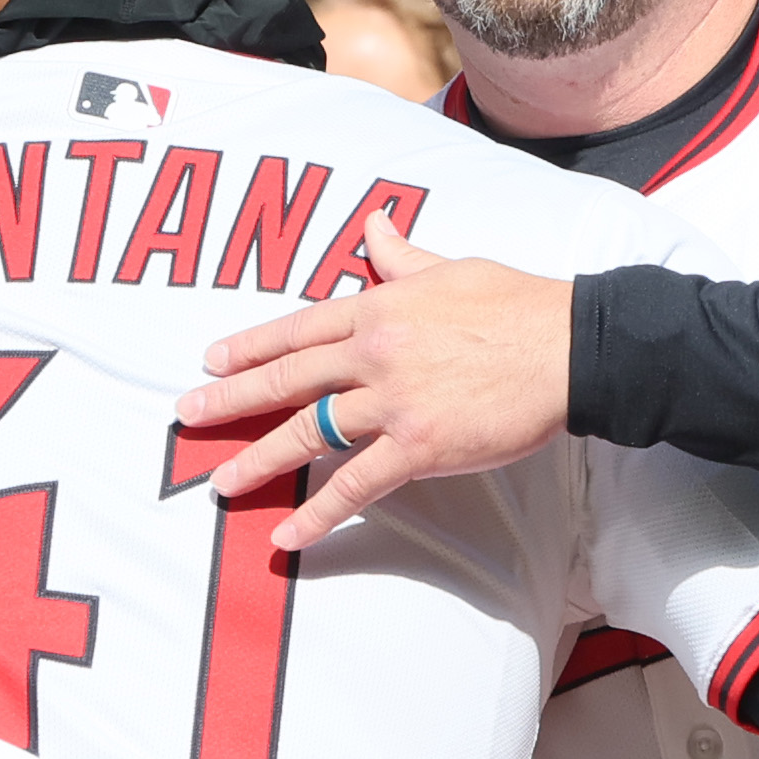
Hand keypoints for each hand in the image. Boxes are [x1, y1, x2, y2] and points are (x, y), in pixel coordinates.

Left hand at [175, 211, 572, 550]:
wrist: (569, 347)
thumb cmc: (516, 304)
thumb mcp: (449, 267)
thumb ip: (402, 255)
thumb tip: (374, 225)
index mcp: (378, 308)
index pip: (298, 328)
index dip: (251, 347)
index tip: (212, 360)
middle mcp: (373, 353)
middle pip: (288, 378)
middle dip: (232, 399)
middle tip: (188, 415)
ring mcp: (392, 401)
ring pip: (308, 432)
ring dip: (259, 460)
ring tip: (222, 483)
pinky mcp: (418, 446)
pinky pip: (356, 484)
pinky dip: (319, 512)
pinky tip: (288, 533)